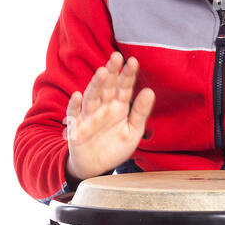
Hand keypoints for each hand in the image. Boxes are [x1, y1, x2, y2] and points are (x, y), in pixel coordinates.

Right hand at [65, 51, 155, 180]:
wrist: (96, 167)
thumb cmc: (115, 147)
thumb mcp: (133, 131)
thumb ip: (141, 112)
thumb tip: (150, 91)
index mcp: (119, 106)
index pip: (124, 87)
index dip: (128, 75)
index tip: (134, 61)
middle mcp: (103, 106)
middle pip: (107, 86)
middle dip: (112, 71)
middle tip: (116, 57)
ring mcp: (89, 115)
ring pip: (91, 96)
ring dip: (95, 84)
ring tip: (102, 72)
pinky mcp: (76, 126)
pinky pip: (74, 114)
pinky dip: (74, 106)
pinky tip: (77, 96)